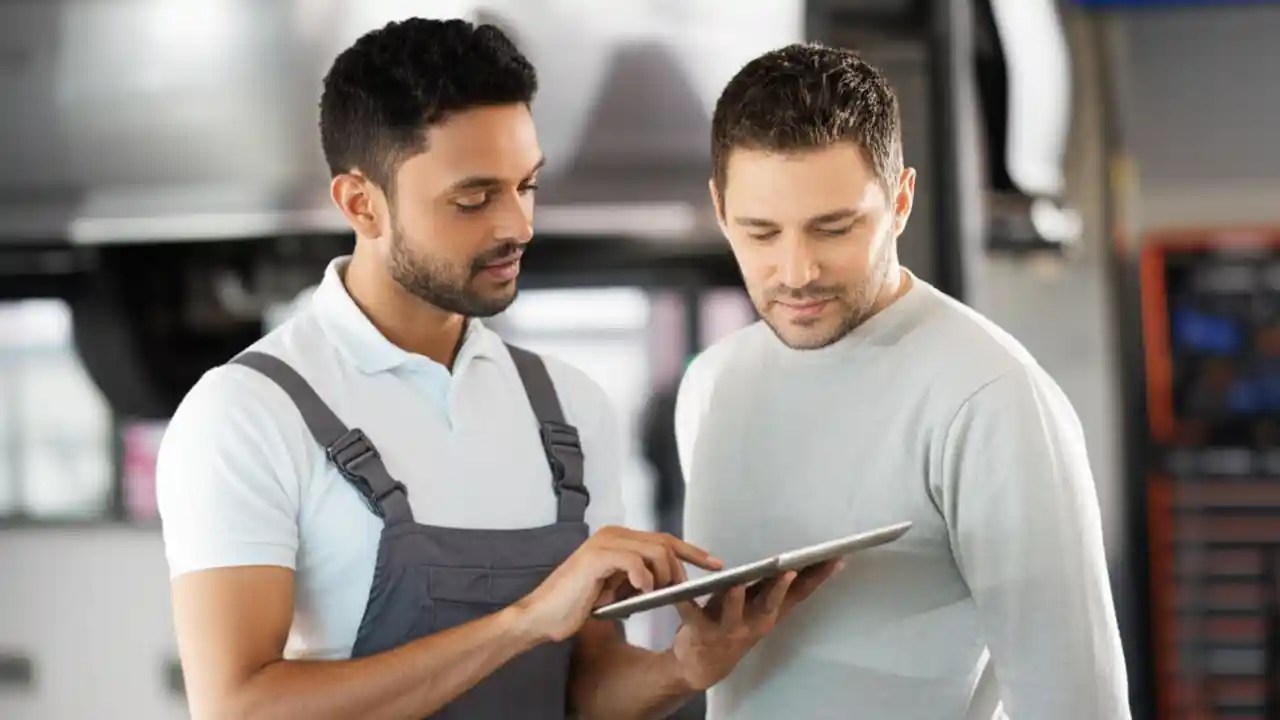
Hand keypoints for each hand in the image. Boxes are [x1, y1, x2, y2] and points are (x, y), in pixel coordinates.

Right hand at [513, 526, 722, 642]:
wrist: (542, 617)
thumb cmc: (577, 606)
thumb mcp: (618, 592)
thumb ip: (640, 581)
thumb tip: (671, 582)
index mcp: (619, 541)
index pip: (666, 539)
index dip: (694, 551)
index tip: (717, 565)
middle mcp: (614, 535)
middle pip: (666, 541)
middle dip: (683, 566)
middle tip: (685, 589)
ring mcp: (605, 544)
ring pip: (655, 549)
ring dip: (665, 573)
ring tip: (659, 593)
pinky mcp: (597, 557)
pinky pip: (635, 561)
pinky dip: (644, 577)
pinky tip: (642, 591)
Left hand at [670, 559, 843, 691]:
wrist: (702, 664)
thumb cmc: (732, 623)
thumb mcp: (757, 606)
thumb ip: (774, 588)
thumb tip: (795, 564)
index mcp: (771, 612)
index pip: (799, 593)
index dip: (817, 577)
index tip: (835, 557)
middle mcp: (755, 622)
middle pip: (771, 603)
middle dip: (781, 587)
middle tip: (790, 569)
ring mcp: (729, 629)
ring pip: (734, 612)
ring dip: (735, 599)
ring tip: (737, 584)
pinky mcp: (702, 632)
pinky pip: (691, 614)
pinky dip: (685, 602)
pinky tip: (680, 592)